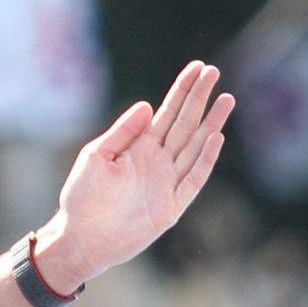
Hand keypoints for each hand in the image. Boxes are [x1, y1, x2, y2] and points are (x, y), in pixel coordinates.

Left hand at [36, 61, 233, 293]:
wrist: (81, 238)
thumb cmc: (82, 198)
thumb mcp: (96, 157)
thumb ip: (122, 132)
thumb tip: (147, 105)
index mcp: (140, 147)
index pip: (167, 113)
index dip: (183, 90)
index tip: (198, 67)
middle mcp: (158, 161)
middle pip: (185, 124)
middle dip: (200, 98)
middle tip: (214, 72)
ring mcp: (168, 182)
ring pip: (196, 147)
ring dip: (211, 123)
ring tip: (226, 98)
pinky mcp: (172, 206)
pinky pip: (193, 179)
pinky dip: (205, 159)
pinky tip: (215, 137)